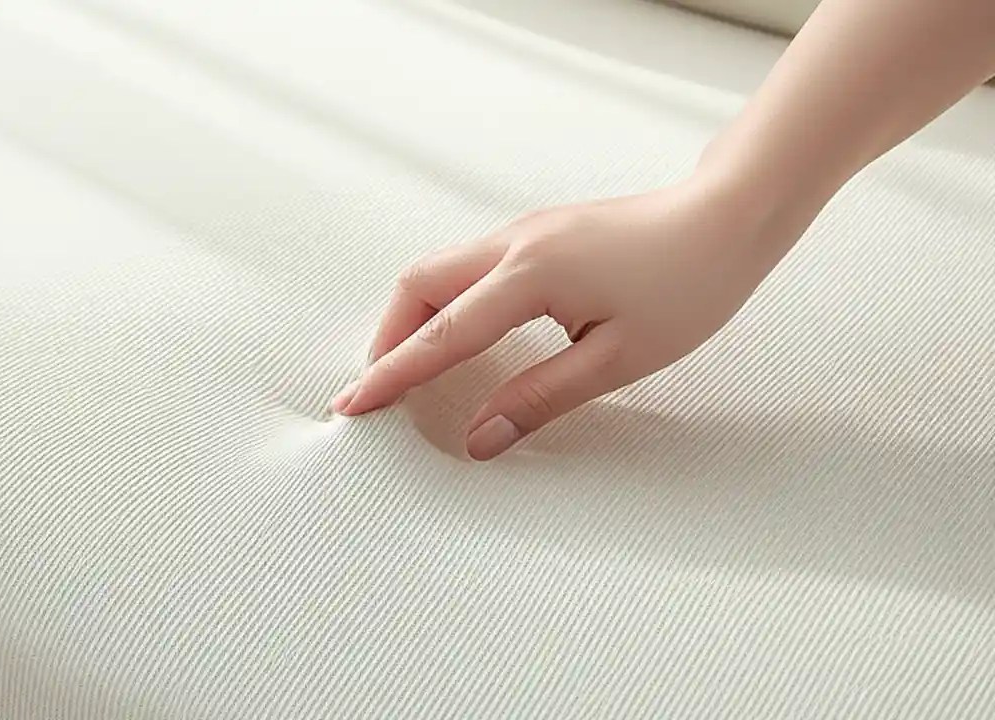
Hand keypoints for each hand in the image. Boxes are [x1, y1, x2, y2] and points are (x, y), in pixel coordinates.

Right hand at [331, 174, 808, 459]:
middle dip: (389, 338)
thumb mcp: (618, 358)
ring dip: (414, 318)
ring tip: (412, 369)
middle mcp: (515, 244)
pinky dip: (446, 302)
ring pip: (441, 270)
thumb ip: (539, 398)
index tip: (353, 406)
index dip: (392, 375)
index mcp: (531, 275)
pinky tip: (461, 333)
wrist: (731, 217)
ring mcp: (525, 231)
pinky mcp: (540, 233)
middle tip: (379, 390)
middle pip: (419, 285)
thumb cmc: (690, 285)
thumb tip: (480, 438)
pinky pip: (469, 265)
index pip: (441, 335)